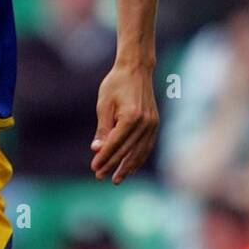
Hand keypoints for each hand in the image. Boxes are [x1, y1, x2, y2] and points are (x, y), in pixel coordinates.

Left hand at [91, 63, 158, 183]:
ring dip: (128, 167)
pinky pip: (147, 146)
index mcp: (131, 117)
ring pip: (139, 152)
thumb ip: (102, 129)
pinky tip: (131, 167)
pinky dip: (139, 158)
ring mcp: (152, 124)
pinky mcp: (155, 124)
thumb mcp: (104, 105)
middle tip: (100, 176)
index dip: (104, 158)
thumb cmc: (116, 84)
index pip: (115, 144)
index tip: (94, 168)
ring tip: (117, 179)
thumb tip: (97, 150)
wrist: (136, 69)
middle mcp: (144, 123)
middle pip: (126, 151)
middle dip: (113, 165)